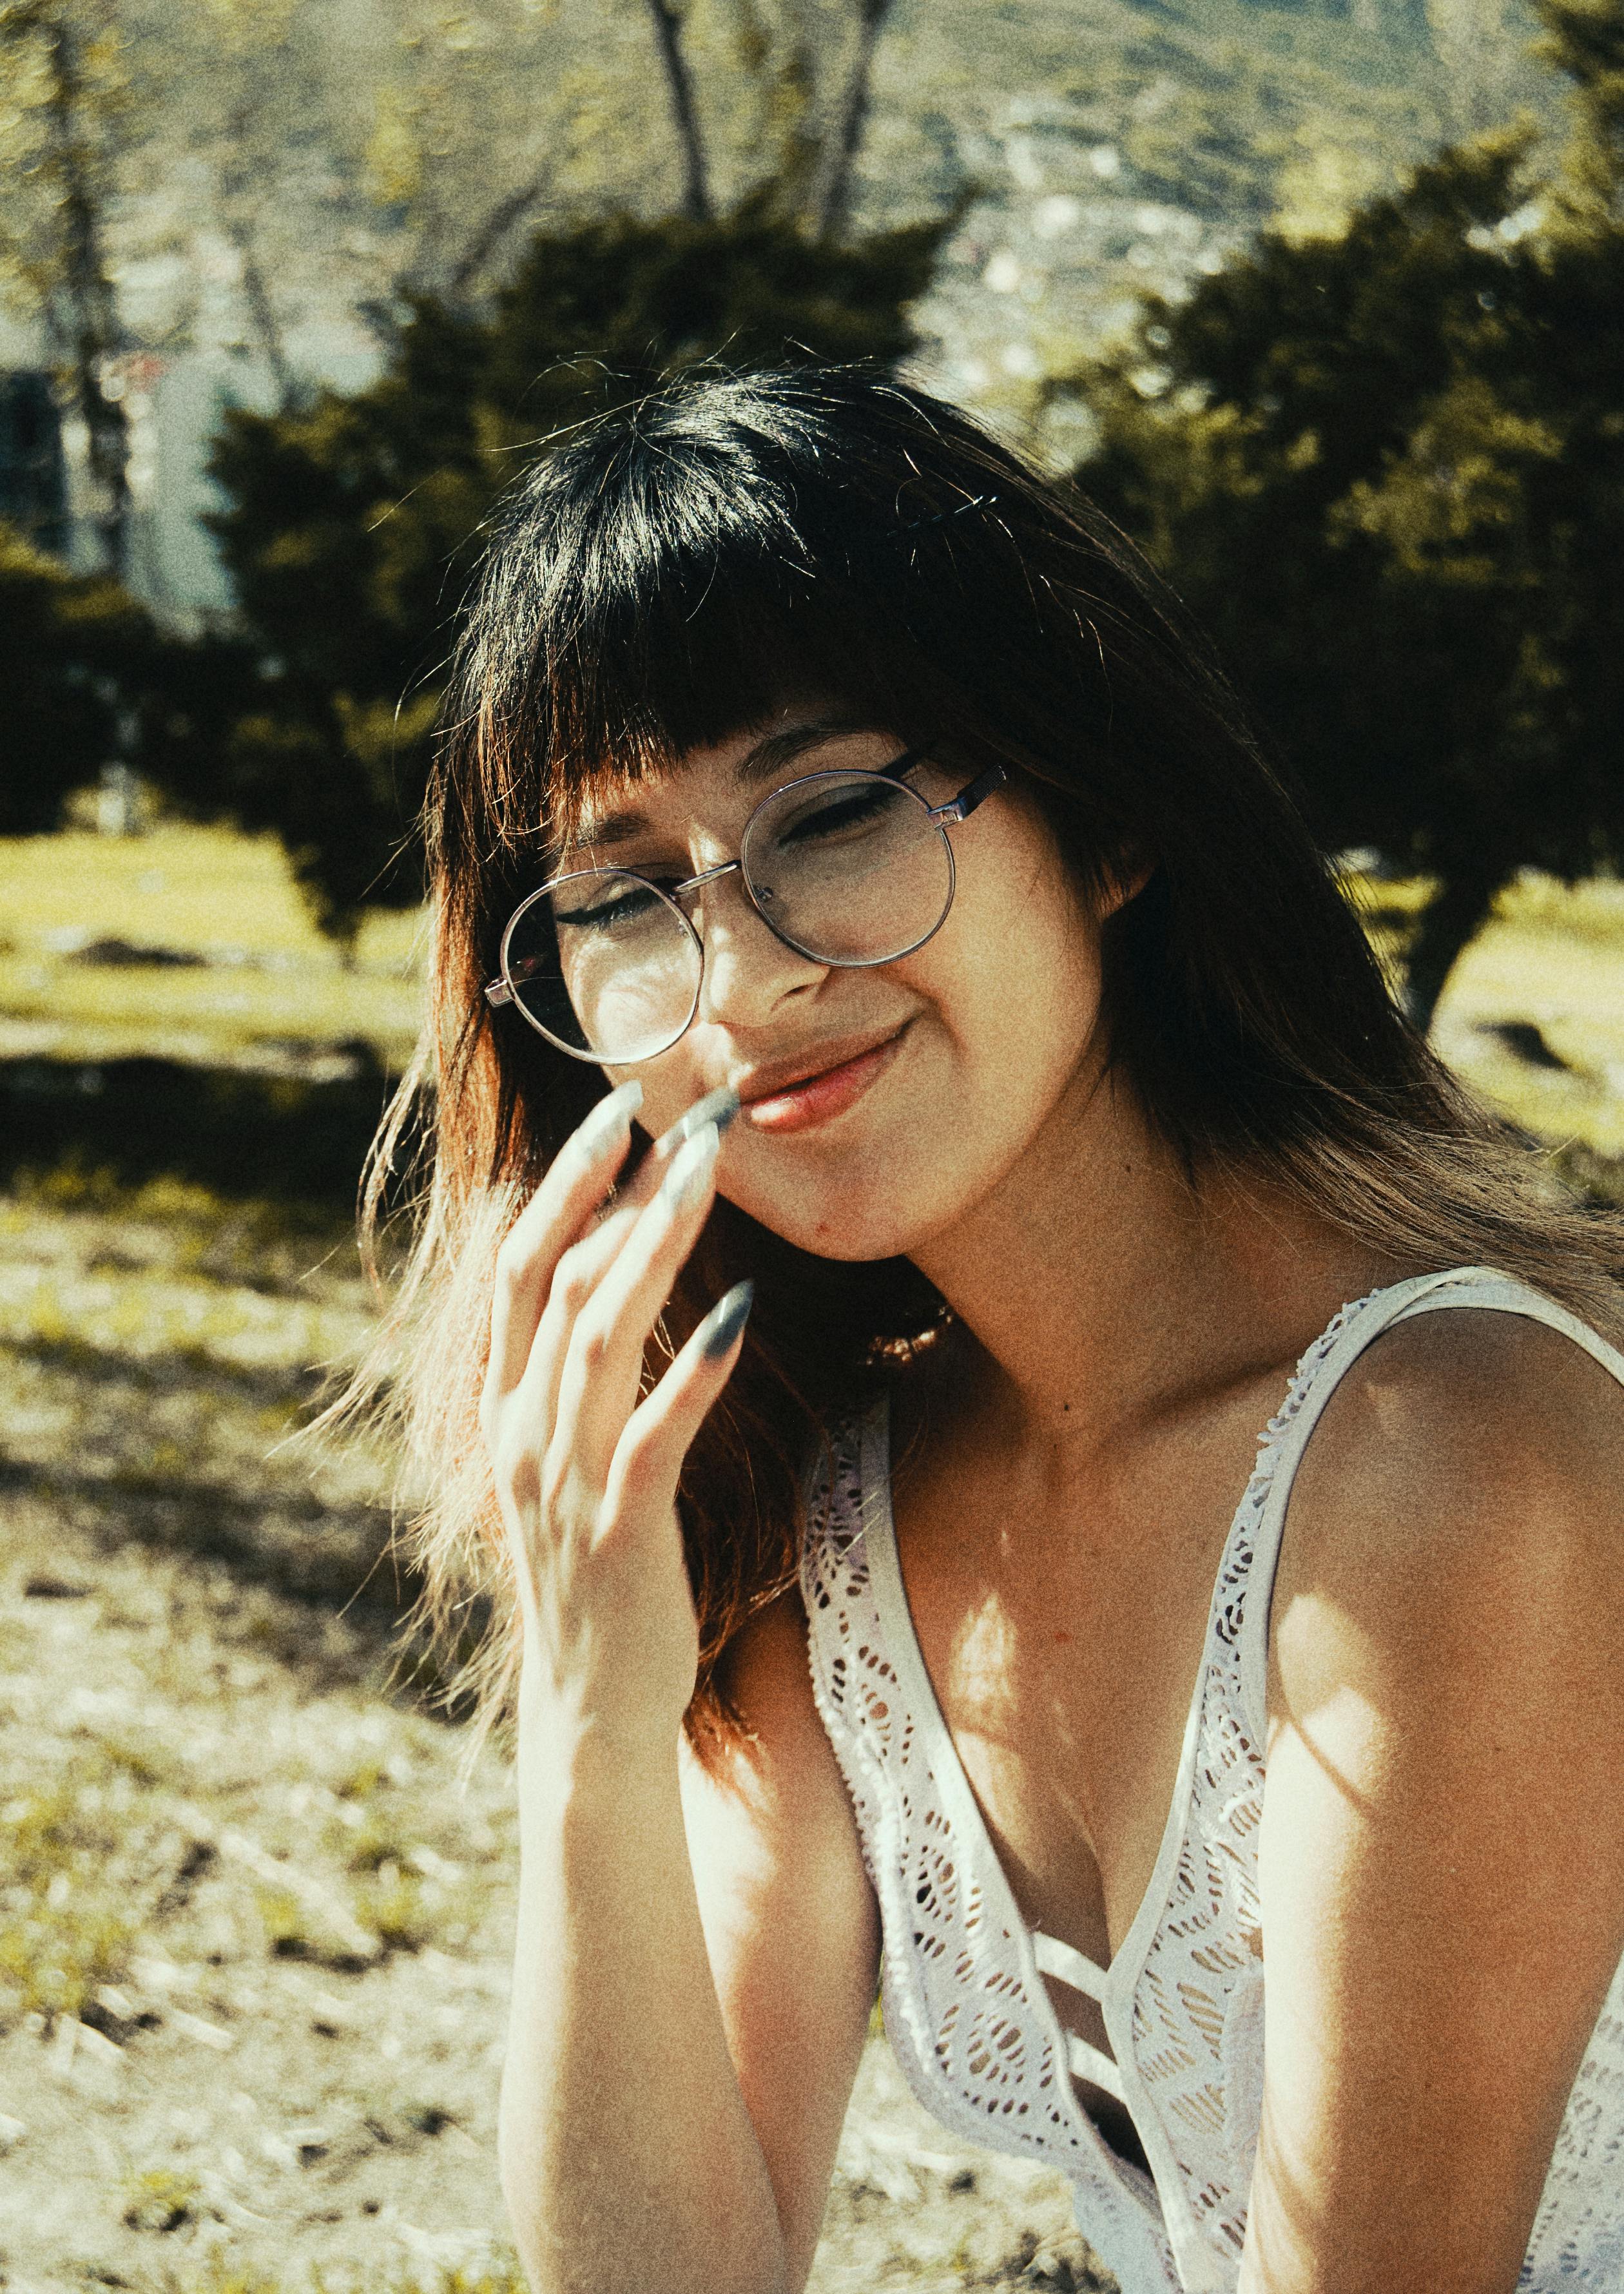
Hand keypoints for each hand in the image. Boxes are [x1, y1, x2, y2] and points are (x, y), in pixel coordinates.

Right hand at [481, 1082, 751, 1747]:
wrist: (594, 1704)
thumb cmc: (601, 1563)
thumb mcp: (572, 1454)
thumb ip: (580, 1368)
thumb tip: (623, 1263)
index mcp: (507, 1404)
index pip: (523, 1265)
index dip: (567, 1183)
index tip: (621, 1110)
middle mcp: (524, 1431)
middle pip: (559, 1279)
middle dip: (619, 1187)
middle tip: (685, 1111)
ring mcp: (566, 1481)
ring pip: (600, 1336)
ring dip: (656, 1244)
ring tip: (709, 1171)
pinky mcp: (622, 1530)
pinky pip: (654, 1433)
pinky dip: (693, 1366)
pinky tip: (740, 1307)